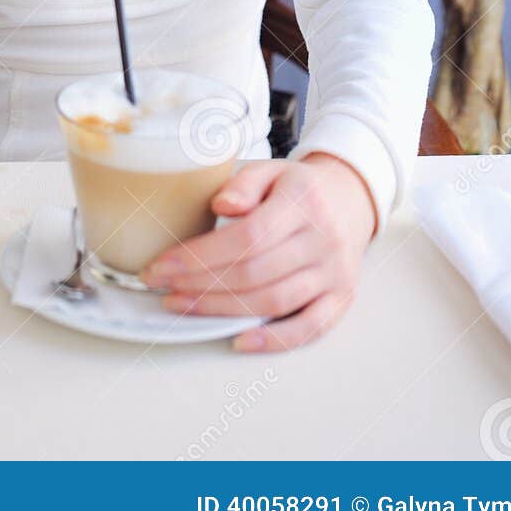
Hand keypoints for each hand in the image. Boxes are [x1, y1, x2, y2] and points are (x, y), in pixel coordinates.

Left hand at [140, 152, 377, 352]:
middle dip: (200, 284)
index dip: (200, 255)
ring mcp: (335, 273)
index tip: (161, 265)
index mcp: (302, 202)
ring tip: (182, 305)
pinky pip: (309, 328)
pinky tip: (238, 340)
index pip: (247, 236)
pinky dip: (273, 340)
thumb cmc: (297, 187)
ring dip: (222, 310)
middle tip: (163, 286)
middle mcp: (323, 240)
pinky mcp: (341, 299)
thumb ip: (244, 183)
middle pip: (255, 272)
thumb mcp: (271, 169)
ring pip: (274, 302)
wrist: (349, 200)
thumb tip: (221, 205)